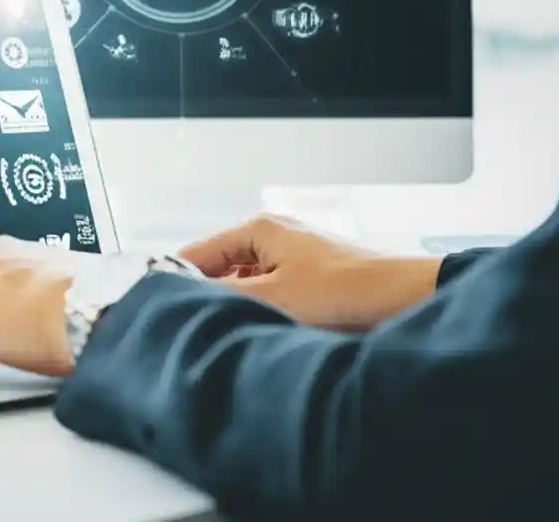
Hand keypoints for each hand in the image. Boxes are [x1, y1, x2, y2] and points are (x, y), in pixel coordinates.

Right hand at [179, 214, 440, 330]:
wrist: (398, 299)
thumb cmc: (343, 291)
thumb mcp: (271, 298)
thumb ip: (222, 297)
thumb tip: (181, 297)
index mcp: (258, 228)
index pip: (197, 252)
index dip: (177, 279)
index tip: (161, 305)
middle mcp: (273, 234)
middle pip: (219, 267)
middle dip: (208, 295)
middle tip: (195, 325)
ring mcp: (291, 253)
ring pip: (244, 282)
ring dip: (237, 304)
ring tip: (230, 329)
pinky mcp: (307, 274)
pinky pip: (267, 290)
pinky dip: (260, 307)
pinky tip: (260, 329)